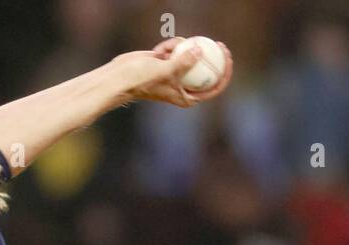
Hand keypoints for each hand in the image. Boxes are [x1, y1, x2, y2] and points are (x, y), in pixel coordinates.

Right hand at [115, 38, 233, 107]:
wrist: (122, 77)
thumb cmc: (143, 80)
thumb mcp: (165, 71)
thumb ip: (184, 61)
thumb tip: (199, 50)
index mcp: (188, 97)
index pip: (214, 86)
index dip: (225, 72)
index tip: (226, 58)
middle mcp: (184, 86)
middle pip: (207, 70)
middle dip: (213, 56)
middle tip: (218, 44)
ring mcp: (176, 73)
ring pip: (189, 55)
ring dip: (179, 50)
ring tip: (163, 54)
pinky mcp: (168, 62)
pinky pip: (178, 49)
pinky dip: (169, 47)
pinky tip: (157, 51)